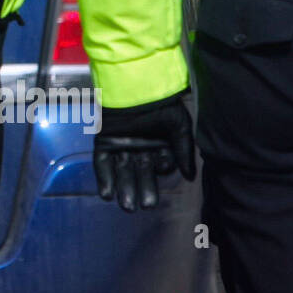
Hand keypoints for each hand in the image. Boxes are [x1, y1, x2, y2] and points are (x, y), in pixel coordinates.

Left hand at [93, 90, 195, 211]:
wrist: (135, 86)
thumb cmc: (161, 105)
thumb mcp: (180, 128)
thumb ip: (184, 152)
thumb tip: (190, 177)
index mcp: (159, 147)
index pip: (161, 165)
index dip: (161, 169)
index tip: (161, 167)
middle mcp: (140, 149)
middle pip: (142, 174)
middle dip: (143, 190)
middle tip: (144, 206)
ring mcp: (121, 146)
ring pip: (123, 172)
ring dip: (124, 189)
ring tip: (126, 205)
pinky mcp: (104, 143)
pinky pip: (103, 164)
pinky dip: (104, 178)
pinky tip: (107, 194)